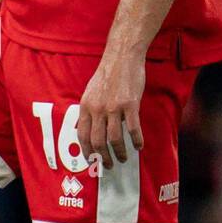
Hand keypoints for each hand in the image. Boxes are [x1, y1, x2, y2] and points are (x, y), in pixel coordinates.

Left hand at [77, 48, 145, 169]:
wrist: (122, 57)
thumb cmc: (108, 74)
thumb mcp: (90, 91)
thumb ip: (89, 110)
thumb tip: (84, 129)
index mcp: (86, 106)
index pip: (82, 135)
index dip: (87, 151)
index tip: (92, 161)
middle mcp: (97, 109)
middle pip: (98, 141)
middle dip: (103, 157)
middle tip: (110, 165)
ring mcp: (114, 107)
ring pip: (115, 138)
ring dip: (120, 152)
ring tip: (124, 158)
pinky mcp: (130, 104)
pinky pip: (133, 129)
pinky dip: (137, 140)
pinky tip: (139, 146)